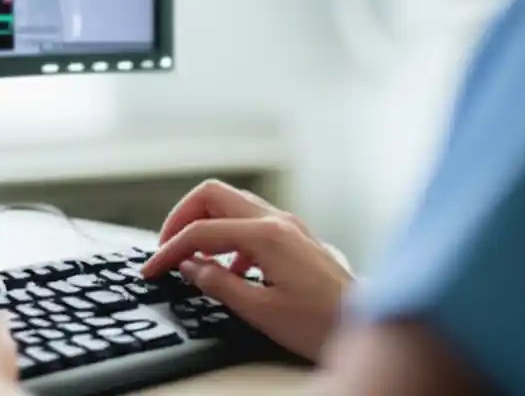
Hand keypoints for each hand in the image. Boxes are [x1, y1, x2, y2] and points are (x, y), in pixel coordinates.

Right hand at [140, 180, 352, 361]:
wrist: (372, 329)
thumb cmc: (324, 324)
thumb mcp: (262, 311)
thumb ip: (219, 284)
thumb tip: (190, 267)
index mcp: (267, 236)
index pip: (202, 231)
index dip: (170, 250)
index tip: (153, 268)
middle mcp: (278, 221)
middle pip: (213, 194)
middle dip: (181, 217)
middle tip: (167, 247)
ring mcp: (289, 226)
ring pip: (231, 203)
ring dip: (205, 224)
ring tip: (192, 257)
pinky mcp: (295, 237)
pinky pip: (249, 221)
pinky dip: (228, 237)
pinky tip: (228, 269)